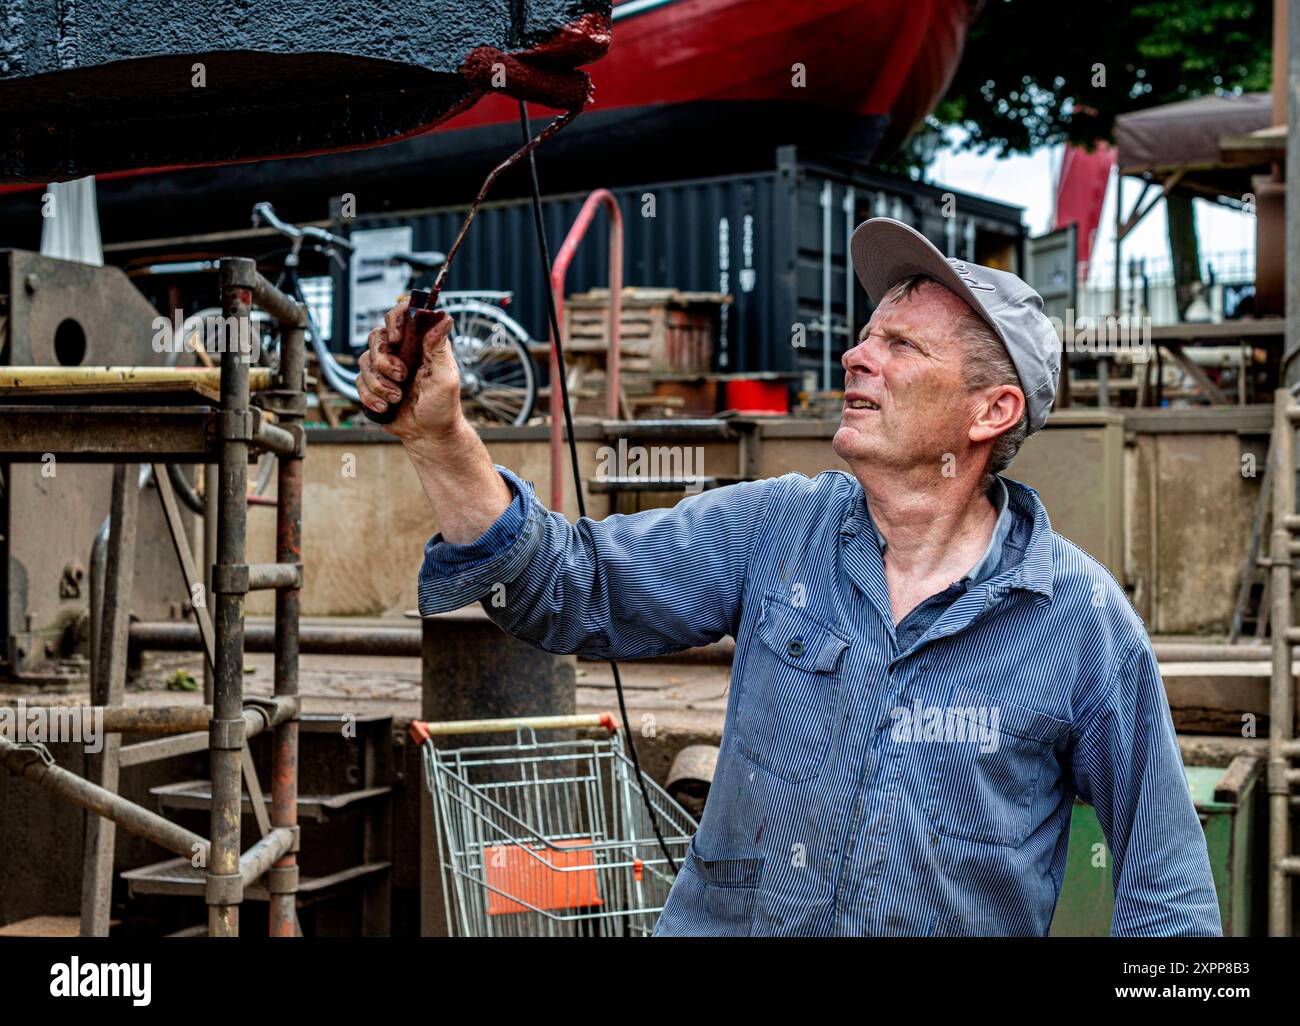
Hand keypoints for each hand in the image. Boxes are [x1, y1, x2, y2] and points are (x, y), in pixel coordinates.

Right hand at [357, 301, 461, 443]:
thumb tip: (445, 318)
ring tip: (398, 398)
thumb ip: (440, 348)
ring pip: (364, 361)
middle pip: (377, 337)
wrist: (428, 434)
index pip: (404, 314)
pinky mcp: (373, 384)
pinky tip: (386, 407)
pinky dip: (371, 397)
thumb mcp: (446, 377)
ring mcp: (384, 367)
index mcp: (421, 343)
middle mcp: (401, 350)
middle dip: (385, 361)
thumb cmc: (443, 406)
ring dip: (380, 384)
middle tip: (402, 377)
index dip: (396, 319)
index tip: (398, 338)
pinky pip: (358, 383)